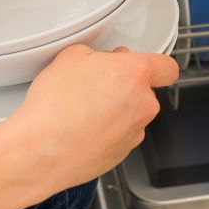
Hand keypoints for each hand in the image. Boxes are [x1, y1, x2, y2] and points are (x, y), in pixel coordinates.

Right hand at [0, 44, 177, 190]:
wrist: (41, 150)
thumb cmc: (55, 106)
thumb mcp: (70, 57)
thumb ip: (95, 54)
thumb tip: (96, 61)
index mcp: (135, 74)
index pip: (167, 67)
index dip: (156, 65)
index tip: (146, 66)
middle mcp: (142, 105)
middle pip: (145, 90)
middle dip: (124, 86)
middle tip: (96, 84)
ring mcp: (134, 132)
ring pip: (132, 115)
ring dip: (115, 110)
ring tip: (82, 109)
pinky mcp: (122, 154)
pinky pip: (120, 136)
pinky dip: (106, 131)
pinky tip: (82, 128)